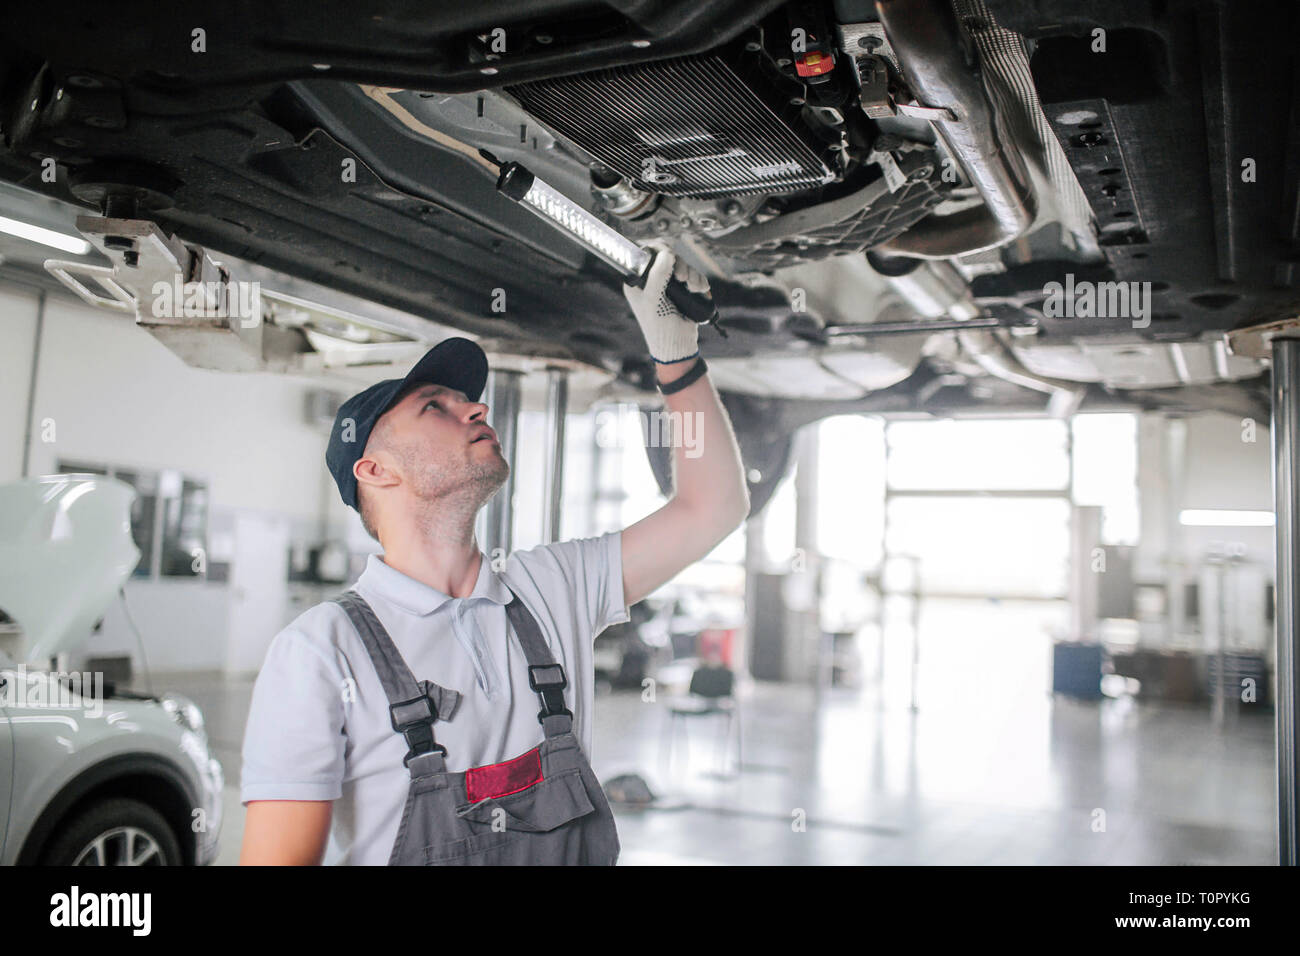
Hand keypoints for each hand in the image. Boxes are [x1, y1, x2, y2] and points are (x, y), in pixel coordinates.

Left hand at [622, 240, 711, 363]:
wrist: (678, 346)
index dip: (660, 250)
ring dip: (692, 274)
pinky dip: (699, 280)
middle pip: (669, 256)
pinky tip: (700, 290)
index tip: (670, 256)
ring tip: (694, 288)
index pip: (647, 253)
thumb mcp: (654, 300)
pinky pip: (693, 275)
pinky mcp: (683, 290)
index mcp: (637, 281)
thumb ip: (658, 276)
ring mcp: (668, 285)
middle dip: (681, 265)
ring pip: (683, 265)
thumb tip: (667, 253)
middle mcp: (651, 280)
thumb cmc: (660, 327)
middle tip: (683, 279)